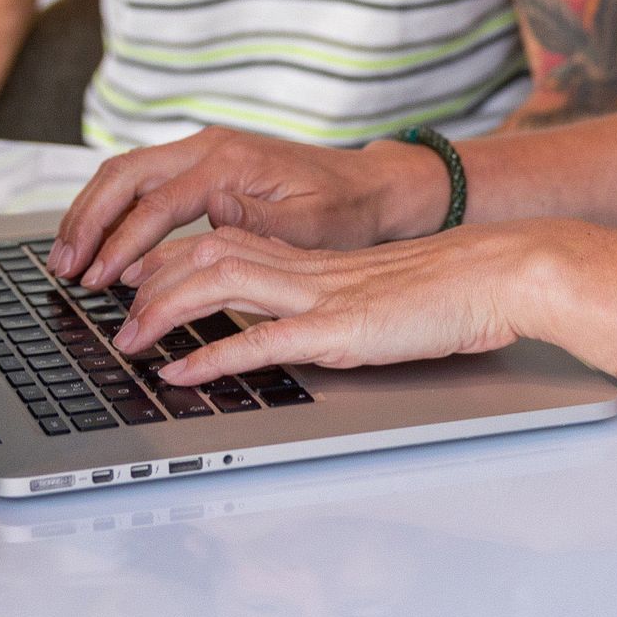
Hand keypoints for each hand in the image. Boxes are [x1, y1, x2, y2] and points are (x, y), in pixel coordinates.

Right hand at [50, 126, 443, 285]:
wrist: (372, 186)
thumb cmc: (347, 211)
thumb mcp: (313, 227)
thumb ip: (258, 225)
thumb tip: (205, 218)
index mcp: (232, 162)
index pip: (158, 202)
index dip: (122, 243)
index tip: (98, 279)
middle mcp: (210, 147)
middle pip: (125, 175)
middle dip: (88, 222)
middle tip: (65, 268)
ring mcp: (203, 151)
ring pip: (126, 173)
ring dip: (92, 213)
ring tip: (68, 258)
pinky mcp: (203, 164)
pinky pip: (143, 181)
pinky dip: (113, 209)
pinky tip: (100, 243)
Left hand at [110, 221, 587, 382]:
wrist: (504, 274)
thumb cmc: (456, 292)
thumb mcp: (380, 295)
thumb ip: (339, 305)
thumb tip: (305, 328)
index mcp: (315, 260)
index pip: (224, 242)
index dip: (172, 258)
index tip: (135, 279)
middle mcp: (307, 271)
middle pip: (205, 254)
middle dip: (148, 282)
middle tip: (112, 315)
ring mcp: (321, 298)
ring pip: (218, 284)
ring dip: (162, 313)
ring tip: (126, 341)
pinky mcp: (340, 331)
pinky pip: (260, 342)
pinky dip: (210, 358)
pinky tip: (179, 374)